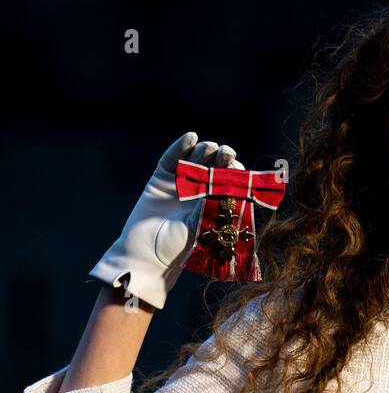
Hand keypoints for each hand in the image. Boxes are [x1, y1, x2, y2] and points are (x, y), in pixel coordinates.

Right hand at [88, 131, 246, 309]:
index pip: (230, 184)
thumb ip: (208, 208)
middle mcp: (200, 193)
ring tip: (211, 148)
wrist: (145, 255)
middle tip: (228, 154)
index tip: (240, 169)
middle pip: (216, 168)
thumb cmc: (177, 249)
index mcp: (215, 206)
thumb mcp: (198, 229)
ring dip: (206, 151)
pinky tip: (191, 137)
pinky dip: (181, 146)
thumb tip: (224, 186)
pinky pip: (172, 158)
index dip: (236, 174)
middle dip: (223, 159)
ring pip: (196, 160)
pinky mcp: (161, 178)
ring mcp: (180, 183)